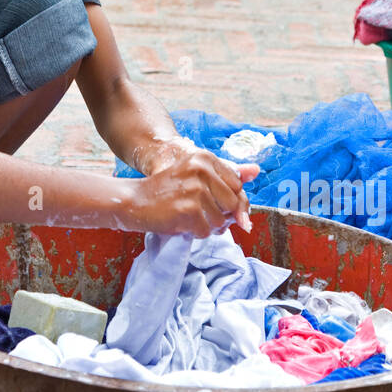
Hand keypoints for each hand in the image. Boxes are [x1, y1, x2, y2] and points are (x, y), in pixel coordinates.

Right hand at [124, 147, 258, 238]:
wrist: (134, 201)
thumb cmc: (168, 191)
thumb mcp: (197, 176)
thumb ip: (228, 174)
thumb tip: (257, 171)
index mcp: (205, 158)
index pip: (238, 187)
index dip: (232, 203)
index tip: (218, 207)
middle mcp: (201, 169)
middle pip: (233, 205)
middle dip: (221, 216)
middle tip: (200, 214)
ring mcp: (195, 190)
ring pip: (221, 221)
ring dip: (208, 226)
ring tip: (189, 218)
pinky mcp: (188, 210)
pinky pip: (206, 231)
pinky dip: (196, 233)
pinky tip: (181, 223)